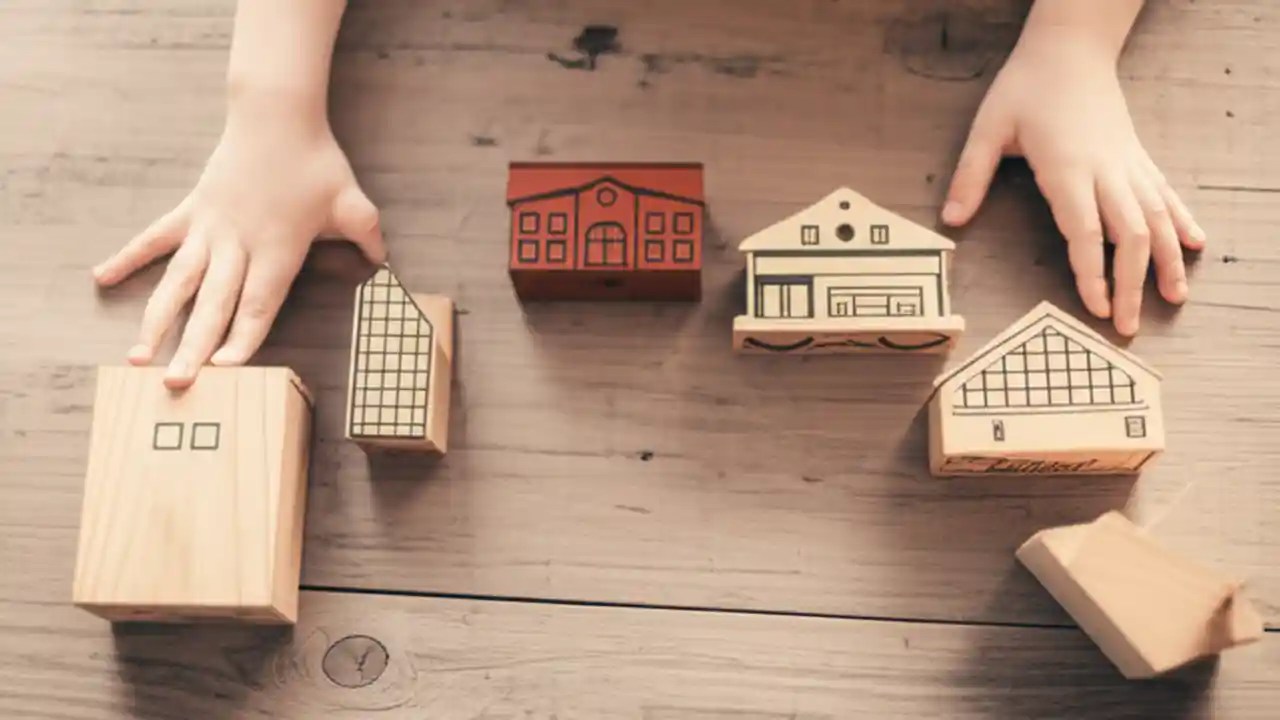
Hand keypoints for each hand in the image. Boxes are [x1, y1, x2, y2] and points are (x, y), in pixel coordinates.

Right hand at [93, 101, 384, 387]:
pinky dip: (128, 257)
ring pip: (179, 282)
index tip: (226, 369)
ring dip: (157, 320)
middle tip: (176, 382)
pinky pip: (154, 238)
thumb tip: (384, 265)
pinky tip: (102, 279)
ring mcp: (209, 228)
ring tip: (137, 355)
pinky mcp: (191, 209)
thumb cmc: (316, 162)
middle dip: (194, 347)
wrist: (276, 115)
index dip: (243, 338)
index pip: (260, 305)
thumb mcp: (353, 203)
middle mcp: (238, 245)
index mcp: (278, 250)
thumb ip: (368, 238)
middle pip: (214, 305)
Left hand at [942, 36, 1204, 335]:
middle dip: (1132, 283)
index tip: (1097, 308)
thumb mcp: (988, 127)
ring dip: (1166, 261)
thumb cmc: (1025, 87)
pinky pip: (1166, 194)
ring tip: (1175, 299)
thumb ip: (970, 175)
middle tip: (1128, 327)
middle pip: (1129, 234)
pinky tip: (1194, 247)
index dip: (1093, 273)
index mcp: (1068, 168)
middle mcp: (1106, 170)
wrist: (1069, 48)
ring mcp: (1127, 163)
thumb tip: (950, 219)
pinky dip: (1180, 221)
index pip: (1085, 231)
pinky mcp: (1137, 156)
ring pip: (1156, 218)